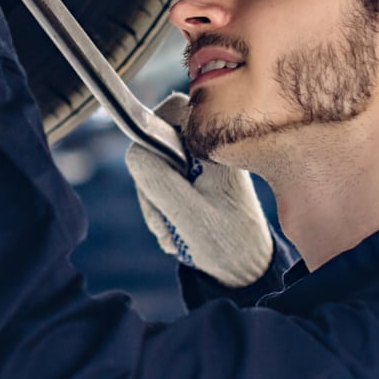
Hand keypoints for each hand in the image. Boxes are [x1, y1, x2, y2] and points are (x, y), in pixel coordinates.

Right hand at [124, 94, 274, 287]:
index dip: (151, 134)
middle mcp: (209, 148)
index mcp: (215, 147)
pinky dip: (161, 206)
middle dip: (152, 182)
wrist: (245, 269)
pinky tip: (177, 229)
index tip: (153, 173)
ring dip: (155, 201)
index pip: (171, 110)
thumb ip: (156, 178)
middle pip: (156, 141)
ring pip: (155, 165)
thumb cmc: (226, 242)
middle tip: (166, 217)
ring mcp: (201, 163)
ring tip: (174, 230)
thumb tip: (134, 150)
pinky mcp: (196, 179)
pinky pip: (162, 182)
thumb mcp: (186, 213)